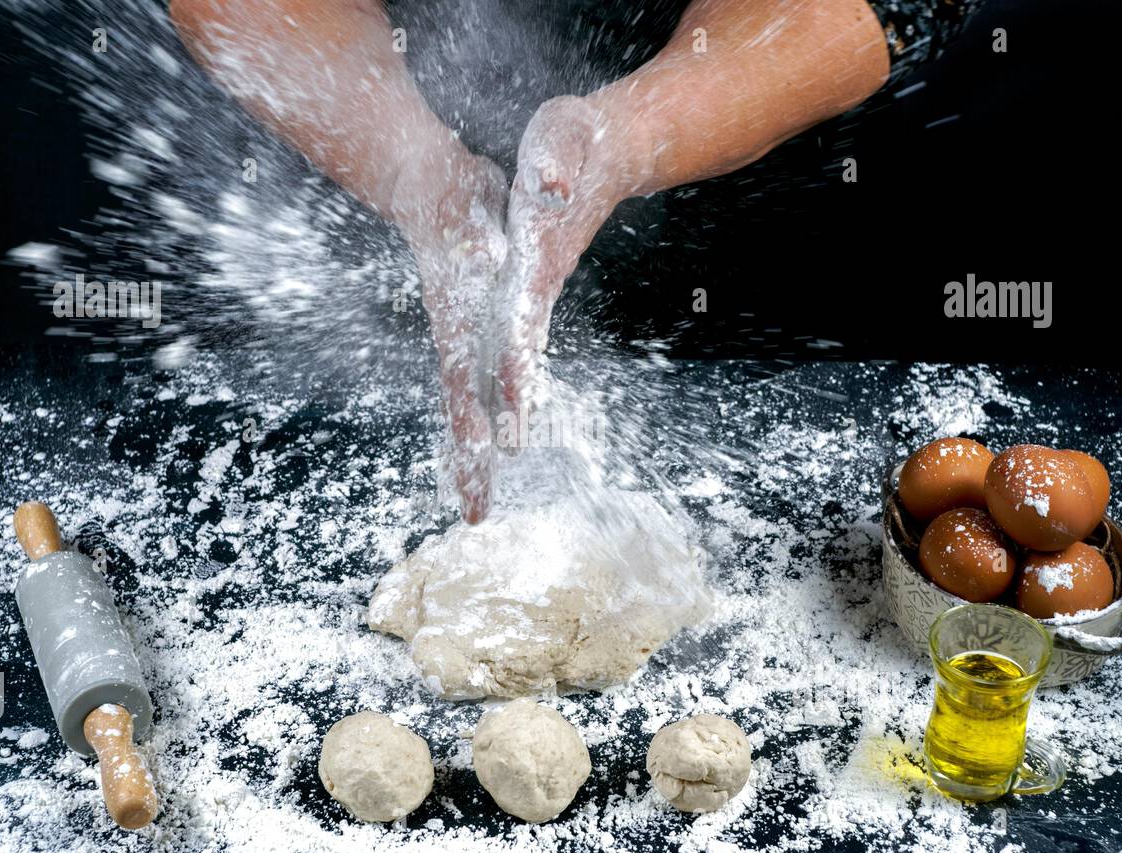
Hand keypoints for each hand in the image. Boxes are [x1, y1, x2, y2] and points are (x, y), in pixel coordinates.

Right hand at [390, 149, 508, 522]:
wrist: (425, 183)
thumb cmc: (450, 195)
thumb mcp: (467, 207)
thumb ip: (476, 233)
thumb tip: (489, 253)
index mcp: (454, 316)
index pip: (462, 378)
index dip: (474, 420)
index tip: (486, 463)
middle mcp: (454, 338)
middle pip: (460, 410)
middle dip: (468, 464)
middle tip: (476, 518)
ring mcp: (460, 339)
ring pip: (465, 408)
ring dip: (472, 454)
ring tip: (478, 502)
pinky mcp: (469, 333)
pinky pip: (473, 391)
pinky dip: (480, 425)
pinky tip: (488, 449)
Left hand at [493, 95, 652, 428]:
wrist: (617, 148)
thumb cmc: (586, 138)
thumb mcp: (566, 133)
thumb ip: (557, 161)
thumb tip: (548, 188)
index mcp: (543, 253)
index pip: (526, 313)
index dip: (518, 354)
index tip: (512, 401)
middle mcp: (543, 278)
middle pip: (525, 349)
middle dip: (515, 401)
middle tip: (509, 449)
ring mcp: (542, 283)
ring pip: (524, 352)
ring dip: (515, 401)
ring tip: (506, 449)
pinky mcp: (538, 280)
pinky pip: (521, 339)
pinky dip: (513, 376)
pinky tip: (504, 408)